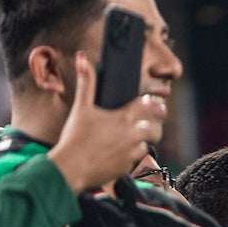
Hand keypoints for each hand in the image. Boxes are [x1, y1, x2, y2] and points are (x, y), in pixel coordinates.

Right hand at [46, 51, 167, 192]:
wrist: (70, 168)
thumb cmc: (75, 137)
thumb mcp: (81, 107)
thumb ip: (86, 83)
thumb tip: (82, 58)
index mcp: (122, 118)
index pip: (148, 107)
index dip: (154, 104)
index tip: (156, 103)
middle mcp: (132, 135)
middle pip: (155, 128)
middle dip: (156, 123)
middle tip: (154, 121)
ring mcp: (132, 152)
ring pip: (146, 144)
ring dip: (143, 140)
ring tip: (136, 137)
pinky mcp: (128, 167)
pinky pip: (136, 160)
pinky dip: (132, 155)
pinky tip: (122, 152)